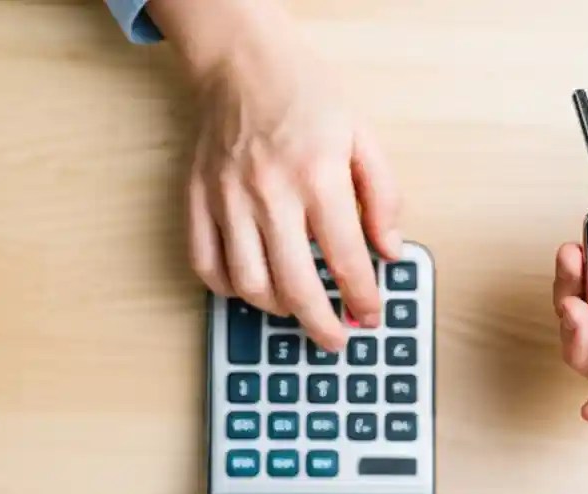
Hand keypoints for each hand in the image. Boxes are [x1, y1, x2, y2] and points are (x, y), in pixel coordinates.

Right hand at [148, 0, 401, 351]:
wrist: (241, 60)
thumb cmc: (305, 95)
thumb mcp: (362, 136)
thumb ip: (382, 197)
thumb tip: (389, 249)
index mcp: (318, 176)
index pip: (346, 258)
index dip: (363, 297)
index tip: (371, 316)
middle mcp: (270, 193)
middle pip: (295, 285)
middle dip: (321, 324)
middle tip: (336, 339)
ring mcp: (228, 199)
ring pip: (249, 284)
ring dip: (278, 310)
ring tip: (298, 309)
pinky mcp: (197, 198)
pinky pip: (207, 265)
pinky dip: (230, 289)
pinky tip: (253, 288)